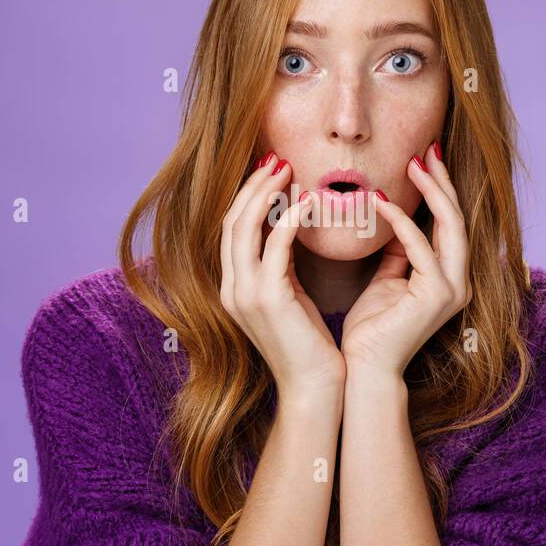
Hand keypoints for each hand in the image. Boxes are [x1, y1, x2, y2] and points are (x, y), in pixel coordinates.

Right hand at [220, 152, 346, 400]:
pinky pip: (275, 243)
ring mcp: (244, 293)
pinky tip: (308, 202)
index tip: (270, 171)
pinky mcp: (267, 297)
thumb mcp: (290, 298)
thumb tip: (290, 231)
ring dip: (267, 192)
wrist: (314, 388)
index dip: (247, 196)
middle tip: (278, 158)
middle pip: (231, 220)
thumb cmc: (309, 346)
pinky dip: (290, 216)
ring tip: (289, 169)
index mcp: (233, 288)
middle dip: (253, 185)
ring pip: (245, 226)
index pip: (231, 229)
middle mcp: (230, 288)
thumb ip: (283, 268)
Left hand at [341, 141, 472, 377]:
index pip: (449, 224)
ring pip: (450, 227)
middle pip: (458, 219)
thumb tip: (393, 218)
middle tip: (426, 149)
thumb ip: (396, 252)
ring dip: (431, 191)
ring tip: (413, 163)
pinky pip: (419, 247)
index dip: (439, 190)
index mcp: (447, 278)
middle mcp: (458, 282)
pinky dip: (401, 221)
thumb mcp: (385, 280)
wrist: (364, 369)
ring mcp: (452, 288)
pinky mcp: (438, 295)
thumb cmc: (370, 330)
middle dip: (442, 181)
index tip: (423, 158)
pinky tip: (380, 200)